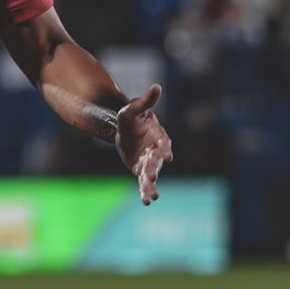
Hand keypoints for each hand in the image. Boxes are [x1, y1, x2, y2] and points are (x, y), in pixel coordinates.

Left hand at [114, 84, 172, 203]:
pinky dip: (146, 191)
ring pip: (152, 174)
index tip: (166, 155)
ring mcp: (150, 161)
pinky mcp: (142, 170)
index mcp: (158, 134)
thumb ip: (145, 101)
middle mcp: (157, 150)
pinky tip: (147, 201)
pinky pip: (144, 181)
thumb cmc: (130, 117)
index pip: (163, 141)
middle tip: (152, 176)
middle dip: (155, 168)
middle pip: (158, 160)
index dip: (164, 148)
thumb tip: (156, 86)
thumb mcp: (133, 108)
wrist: (123, 130)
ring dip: (152, 185)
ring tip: (152, 197)